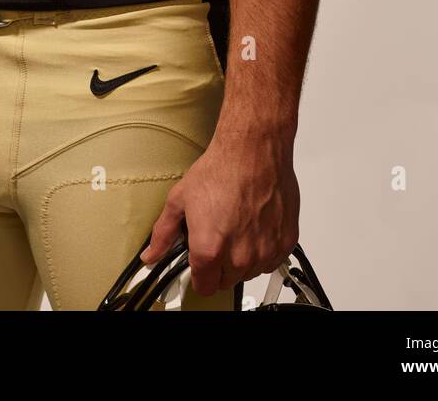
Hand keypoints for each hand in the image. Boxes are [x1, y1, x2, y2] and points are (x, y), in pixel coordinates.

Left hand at [141, 126, 299, 294]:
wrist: (254, 150)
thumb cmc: (221, 169)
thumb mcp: (180, 200)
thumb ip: (163, 234)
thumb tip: (152, 254)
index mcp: (209, 250)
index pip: (203, 287)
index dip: (199, 275)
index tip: (200, 264)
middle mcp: (239, 256)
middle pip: (226, 280)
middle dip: (219, 264)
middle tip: (218, 235)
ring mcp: (265, 251)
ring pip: (250, 271)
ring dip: (242, 257)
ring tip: (237, 225)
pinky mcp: (285, 242)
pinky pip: (272, 260)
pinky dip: (264, 248)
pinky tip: (255, 225)